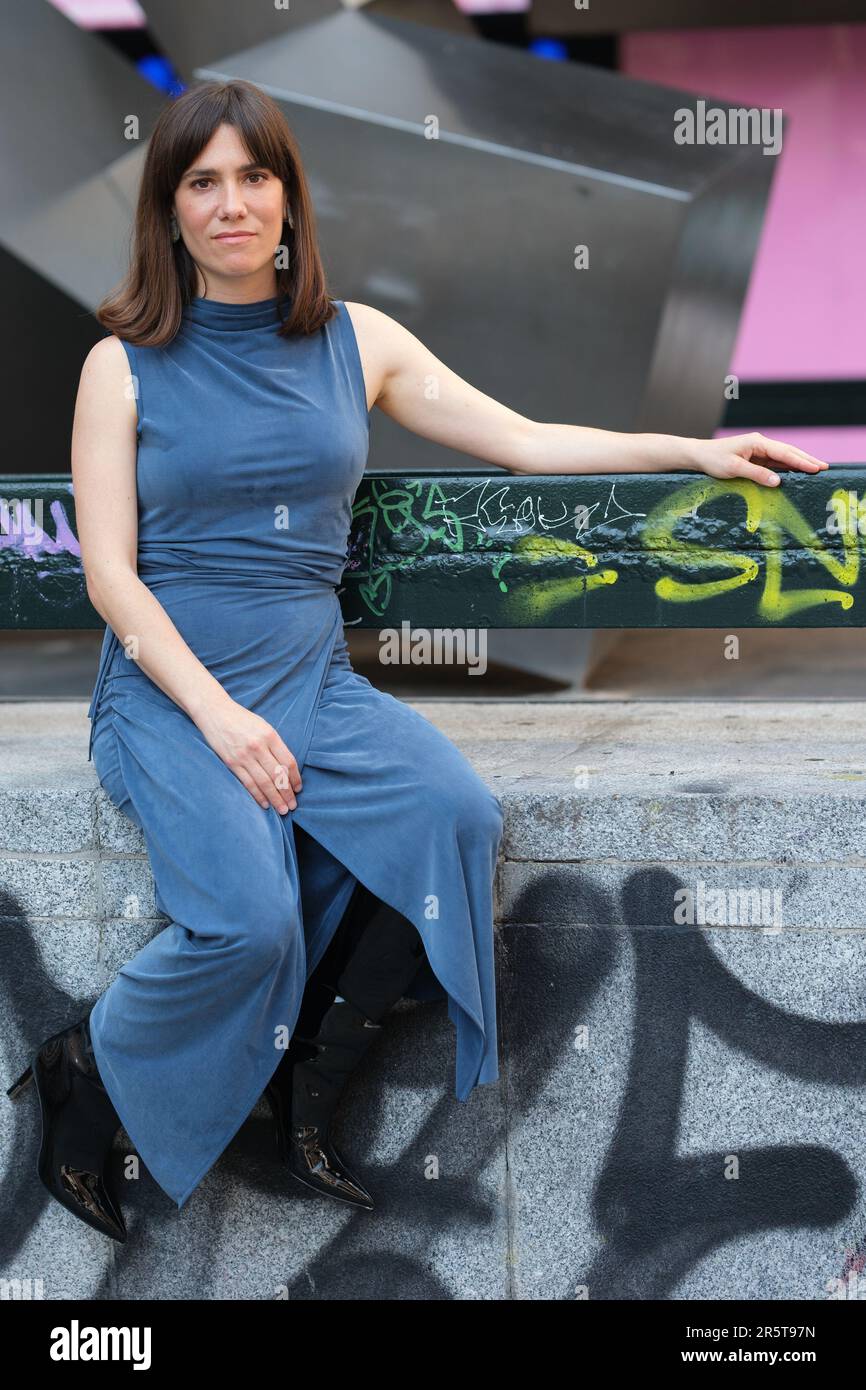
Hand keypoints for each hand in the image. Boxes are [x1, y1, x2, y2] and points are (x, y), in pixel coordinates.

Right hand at [195, 697, 301, 814]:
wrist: (214, 712)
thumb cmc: (241, 719)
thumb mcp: (263, 726)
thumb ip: (274, 745)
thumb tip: (286, 768)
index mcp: (270, 736)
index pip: (288, 762)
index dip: (295, 778)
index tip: (298, 789)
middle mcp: (258, 746)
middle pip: (278, 775)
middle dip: (287, 793)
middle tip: (292, 806)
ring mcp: (244, 756)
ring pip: (264, 782)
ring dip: (274, 798)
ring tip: (282, 810)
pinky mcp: (231, 762)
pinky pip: (248, 783)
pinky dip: (257, 795)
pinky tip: (264, 804)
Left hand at [686, 432, 828, 486]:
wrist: (699, 455)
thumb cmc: (714, 460)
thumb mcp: (734, 469)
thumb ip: (757, 475)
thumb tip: (778, 482)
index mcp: (757, 443)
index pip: (784, 453)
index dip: (801, 461)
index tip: (816, 468)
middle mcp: (761, 444)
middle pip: (788, 452)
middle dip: (807, 460)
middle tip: (825, 468)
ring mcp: (759, 451)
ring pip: (784, 457)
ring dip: (800, 463)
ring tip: (817, 469)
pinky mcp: (756, 458)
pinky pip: (775, 463)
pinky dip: (788, 467)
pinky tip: (798, 472)